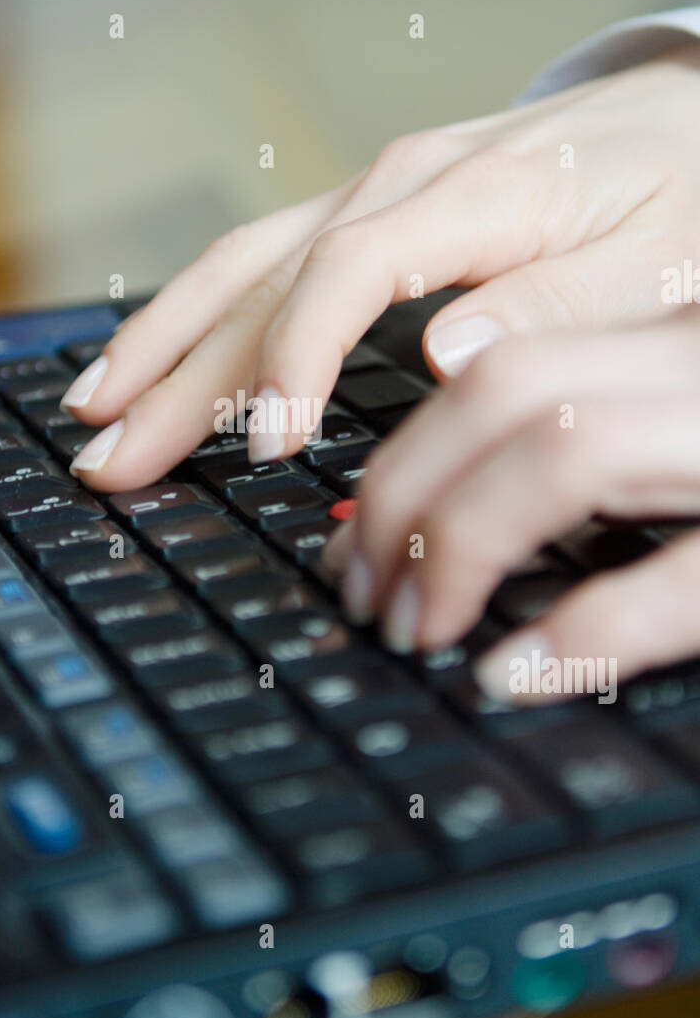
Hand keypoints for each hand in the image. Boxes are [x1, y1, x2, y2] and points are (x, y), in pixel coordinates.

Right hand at [60, 43, 699, 488]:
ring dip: (162, 342)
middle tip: (111, 460)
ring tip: (92, 411)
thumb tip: (444, 355)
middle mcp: (402, 183)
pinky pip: (264, 260)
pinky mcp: (367, 210)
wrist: (680, 113)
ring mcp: (374, 192)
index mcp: (475, 195)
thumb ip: (558, 304)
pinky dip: (199, 315)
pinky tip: (157, 357)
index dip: (295, 358)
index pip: (349, 273)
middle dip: (181, 375)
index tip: (266, 443)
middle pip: (266, 279)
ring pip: (242, 266)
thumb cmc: (679, 190)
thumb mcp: (659, 257)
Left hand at [323, 309, 699, 701]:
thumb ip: (602, 443)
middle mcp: (697, 364)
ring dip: (459, 542)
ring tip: (413, 627)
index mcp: (671, 344)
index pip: (503, 367)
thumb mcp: (687, 429)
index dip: (405, 455)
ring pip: (571, 448)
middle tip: (360, 589)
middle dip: (399, 491)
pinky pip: (681, 580)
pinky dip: (588, 631)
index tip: (354, 537)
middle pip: (507, 389)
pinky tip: (513, 674)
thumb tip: (459, 506)